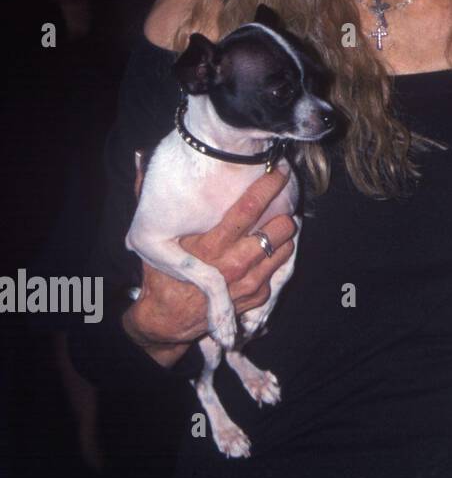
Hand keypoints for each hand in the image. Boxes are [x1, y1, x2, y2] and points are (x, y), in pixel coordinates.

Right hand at [124, 166, 297, 367]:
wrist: (168, 319)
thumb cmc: (162, 274)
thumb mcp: (156, 238)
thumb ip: (150, 198)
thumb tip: (140, 158)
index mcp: (211, 245)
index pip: (248, 209)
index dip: (267, 187)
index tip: (276, 172)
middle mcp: (234, 263)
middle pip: (278, 228)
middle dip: (283, 210)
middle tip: (282, 201)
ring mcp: (249, 282)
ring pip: (285, 247)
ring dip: (284, 233)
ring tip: (278, 221)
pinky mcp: (258, 296)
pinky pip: (280, 267)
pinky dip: (279, 254)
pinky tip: (271, 246)